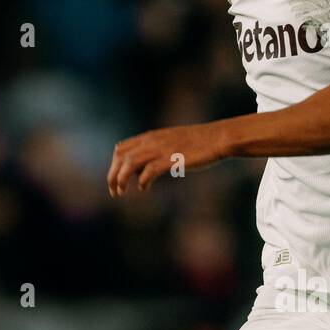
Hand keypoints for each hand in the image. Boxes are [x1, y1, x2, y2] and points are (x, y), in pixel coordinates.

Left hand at [106, 122, 226, 195]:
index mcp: (150, 136)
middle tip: (114, 192)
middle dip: (113, 175)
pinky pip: (148, 171)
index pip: (121, 149)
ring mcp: (160, 149)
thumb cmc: (198, 143)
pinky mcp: (171, 159)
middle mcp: (151, 141)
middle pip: (120, 157)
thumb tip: (147, 169)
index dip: (114, 166)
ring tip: (121, 193)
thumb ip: (157, 152)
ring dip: (121, 180)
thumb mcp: (172, 143)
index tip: (116, 180)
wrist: (217, 138)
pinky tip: (144, 189)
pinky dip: (142, 181)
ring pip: (129, 164)